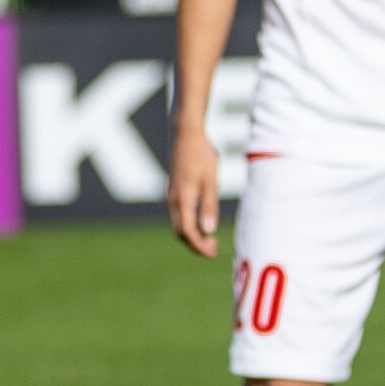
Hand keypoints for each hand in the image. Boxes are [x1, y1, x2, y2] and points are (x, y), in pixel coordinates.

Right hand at [167, 124, 221, 256]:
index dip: (199, 246)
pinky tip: (201, 221)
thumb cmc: (201, 155)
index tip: (213, 252)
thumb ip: (209, 206)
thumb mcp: (210, 181)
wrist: (185, 134)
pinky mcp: (173, 190)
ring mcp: (171, 195)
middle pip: (180, 232)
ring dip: (192, 235)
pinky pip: (178, 214)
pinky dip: (188, 224)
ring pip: (178, 224)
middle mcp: (173, 200)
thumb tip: (208, 231)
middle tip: (213, 248)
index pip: (188, 232)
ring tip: (210, 238)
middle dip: (195, 244)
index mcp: (183, 199)